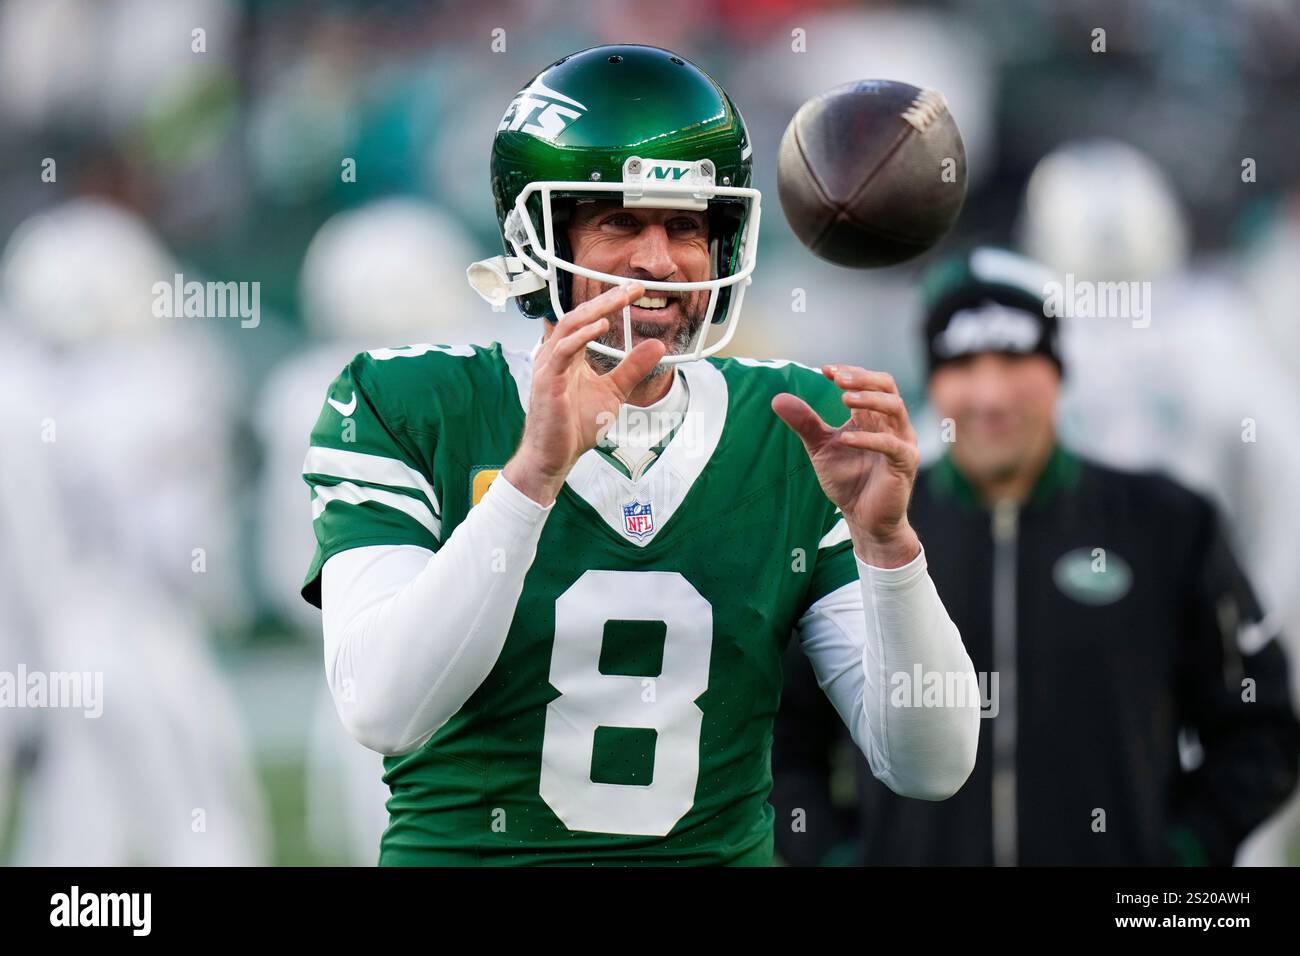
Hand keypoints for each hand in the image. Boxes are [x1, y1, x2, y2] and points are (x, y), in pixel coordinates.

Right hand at [504, 282, 665, 505]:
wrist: (555, 457)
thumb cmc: (574, 426)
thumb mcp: (614, 392)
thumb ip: (632, 368)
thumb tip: (657, 346)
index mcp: (569, 355)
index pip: (588, 320)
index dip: (609, 302)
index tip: (634, 290)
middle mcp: (556, 355)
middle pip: (579, 316)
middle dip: (606, 299)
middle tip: (632, 287)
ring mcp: (549, 367)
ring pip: (570, 327)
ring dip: (595, 311)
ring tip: (619, 299)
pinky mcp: (548, 381)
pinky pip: (564, 351)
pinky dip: (582, 337)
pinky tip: (601, 327)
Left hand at [772, 365, 921, 567]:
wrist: (864, 519)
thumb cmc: (848, 480)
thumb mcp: (820, 447)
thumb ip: (805, 423)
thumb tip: (778, 398)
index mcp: (874, 416)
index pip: (870, 382)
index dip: (850, 372)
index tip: (825, 370)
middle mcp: (892, 424)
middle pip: (887, 386)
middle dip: (862, 378)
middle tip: (837, 378)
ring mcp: (902, 442)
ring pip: (895, 408)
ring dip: (870, 399)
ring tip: (844, 398)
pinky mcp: (905, 463)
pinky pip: (891, 445)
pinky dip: (868, 439)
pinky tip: (844, 439)